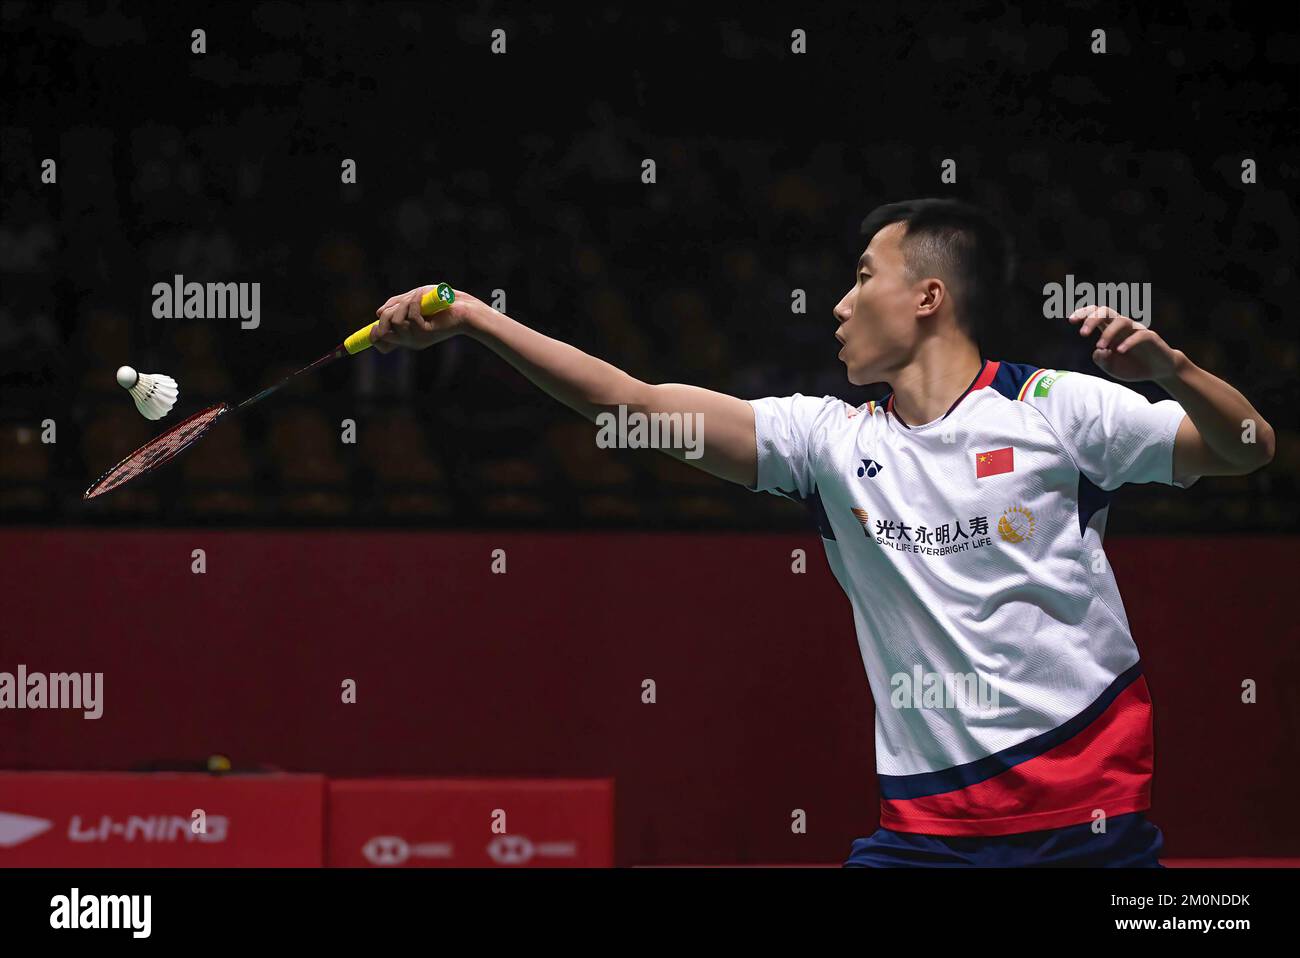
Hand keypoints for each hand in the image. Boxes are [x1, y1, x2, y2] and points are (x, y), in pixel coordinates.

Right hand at [370, 286, 485, 352]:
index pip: (382, 346)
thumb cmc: (442, 303)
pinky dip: (414, 302)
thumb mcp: (415, 300)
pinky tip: (422, 296)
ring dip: (403, 304)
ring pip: (395, 322)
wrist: (466, 309)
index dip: (373, 336)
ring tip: (418, 297)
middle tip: (401, 303)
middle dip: (386, 315)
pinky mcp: (425, 332)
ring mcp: (417, 338)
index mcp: (407, 336)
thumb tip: (378, 313)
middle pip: (382, 334)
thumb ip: (397, 305)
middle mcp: (410, 341)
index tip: (373, 326)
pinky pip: (410, 316)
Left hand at [1068, 305, 1183, 381]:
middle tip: (1082, 334)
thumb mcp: (1111, 367)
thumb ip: (1101, 360)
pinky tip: (1119, 351)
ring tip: (1099, 347)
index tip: (1070, 320)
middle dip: (1092, 319)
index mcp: (1110, 330)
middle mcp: (1122, 327)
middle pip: (1106, 311)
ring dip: (1107, 333)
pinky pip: (1140, 334)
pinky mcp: (1151, 337)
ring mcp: (1137, 330)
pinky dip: (1128, 342)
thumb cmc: (1132, 366)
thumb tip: (1098, 351)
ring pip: (1121, 321)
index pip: (1096, 313)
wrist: (1159, 371)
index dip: (1083, 313)